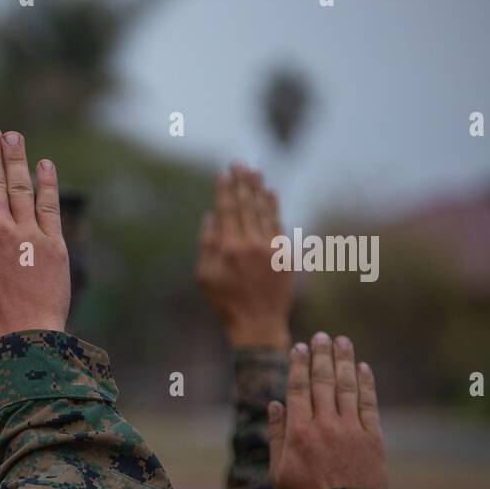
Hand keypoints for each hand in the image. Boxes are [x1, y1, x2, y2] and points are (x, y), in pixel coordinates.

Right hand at [196, 164, 291, 349]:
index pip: (227, 210)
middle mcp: (251, 244)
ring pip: (264, 211)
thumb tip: (211, 217)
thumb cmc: (226, 303)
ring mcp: (271, 248)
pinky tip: (270, 194)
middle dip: (242, 182)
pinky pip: (278, 224)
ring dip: (259, 189)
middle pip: (246, 205)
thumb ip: (207, 245)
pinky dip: (274, 207)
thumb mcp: (205, 277)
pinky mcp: (284, 254)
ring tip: (255, 172)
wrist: (259, 324)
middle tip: (240, 164)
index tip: (223, 173)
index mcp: (229, 248)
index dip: (225, 189)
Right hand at [268, 333, 386, 488]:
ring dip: (344, 361)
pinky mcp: (373, 439)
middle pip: (322, 381)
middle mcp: (325, 425)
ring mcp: (351, 430)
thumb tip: (275, 405)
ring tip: (342, 341)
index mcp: (298, 433)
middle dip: (321, 355)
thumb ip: (277, 436)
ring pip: (347, 387)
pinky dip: (366, 384)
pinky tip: (363, 368)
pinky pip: (369, 404)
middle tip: (321, 336)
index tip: (299, 346)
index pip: (297, 388)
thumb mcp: (278, 472)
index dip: (298, 364)